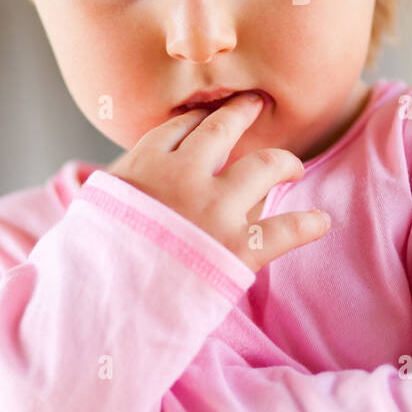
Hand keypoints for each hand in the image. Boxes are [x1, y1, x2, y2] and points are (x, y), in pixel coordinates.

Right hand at [107, 91, 330, 272]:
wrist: (101, 308)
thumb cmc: (90, 265)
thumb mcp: (91, 212)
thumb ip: (116, 191)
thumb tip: (116, 182)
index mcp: (143, 165)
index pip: (180, 127)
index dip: (200, 119)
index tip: (210, 116)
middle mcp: (184, 176)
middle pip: (222, 129)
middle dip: (242, 112)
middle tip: (255, 103)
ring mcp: (214, 209)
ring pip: (264, 164)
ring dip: (282, 161)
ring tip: (292, 166)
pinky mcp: (237, 248)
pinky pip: (286, 229)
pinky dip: (308, 224)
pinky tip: (321, 221)